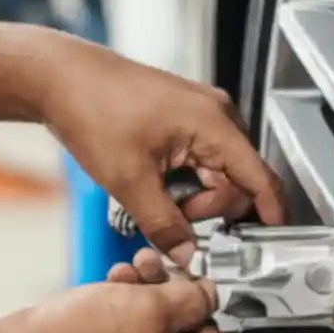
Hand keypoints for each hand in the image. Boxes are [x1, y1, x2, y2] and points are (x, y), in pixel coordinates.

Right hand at [5, 265, 225, 332]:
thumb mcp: (151, 306)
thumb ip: (192, 298)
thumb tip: (209, 295)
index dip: (201, 298)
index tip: (187, 272)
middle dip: (166, 292)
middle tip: (151, 264)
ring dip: (141, 297)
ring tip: (124, 272)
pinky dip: (120, 316)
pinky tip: (107, 289)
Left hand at [28, 31, 286, 264]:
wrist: (59, 77)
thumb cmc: (92, 108)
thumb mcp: (128, 180)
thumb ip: (164, 224)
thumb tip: (187, 255)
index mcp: (214, 124)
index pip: (260, 178)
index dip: (271, 213)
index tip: (274, 240)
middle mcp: (216, 115)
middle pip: (237, 181)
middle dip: (210, 210)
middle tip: (172, 219)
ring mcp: (201, 114)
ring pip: (217, 173)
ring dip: (194, 197)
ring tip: (155, 198)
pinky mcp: (184, 118)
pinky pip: (200, 160)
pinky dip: (184, 181)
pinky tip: (155, 184)